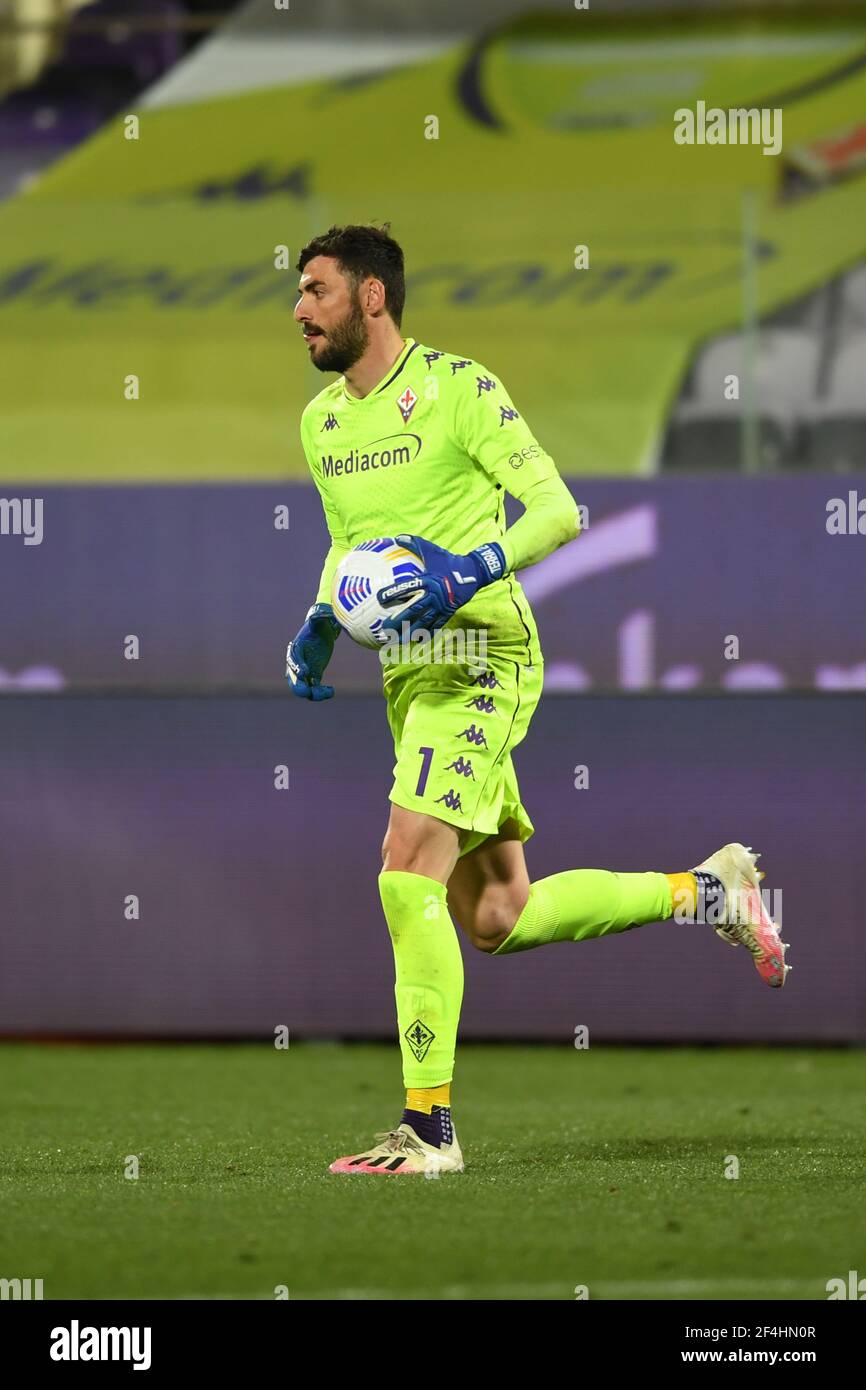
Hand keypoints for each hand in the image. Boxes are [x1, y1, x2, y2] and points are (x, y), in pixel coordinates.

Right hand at [285, 603, 340, 699]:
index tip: (306, 673)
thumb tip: (324, 611)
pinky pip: (314, 689)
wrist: (322, 632)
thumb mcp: (318, 620)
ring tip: (327, 692)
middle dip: (298, 686)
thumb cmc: (319, 625)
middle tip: (306, 692)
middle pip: (293, 678)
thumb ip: (319, 617)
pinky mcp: (314, 676)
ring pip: (304, 687)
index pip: (293, 659)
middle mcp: (297, 662)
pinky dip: (321, 693)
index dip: (298, 667)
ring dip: (313, 693)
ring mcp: (305, 671)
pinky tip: (332, 690)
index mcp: (296, 649)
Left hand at [379, 534, 505, 636]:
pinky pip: (436, 626)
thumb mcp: (431, 550)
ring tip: (397, 641)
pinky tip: (416, 641)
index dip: (393, 592)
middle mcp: (433, 595)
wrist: (472, 572)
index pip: (407, 587)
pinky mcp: (448, 613)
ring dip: (410, 633)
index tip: (379, 598)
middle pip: (413, 611)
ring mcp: (441, 606)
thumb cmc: (447, 560)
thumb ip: (414, 543)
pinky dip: (426, 634)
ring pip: (423, 622)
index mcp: (427, 580)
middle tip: (384, 629)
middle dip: (398, 621)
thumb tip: (397, 537)